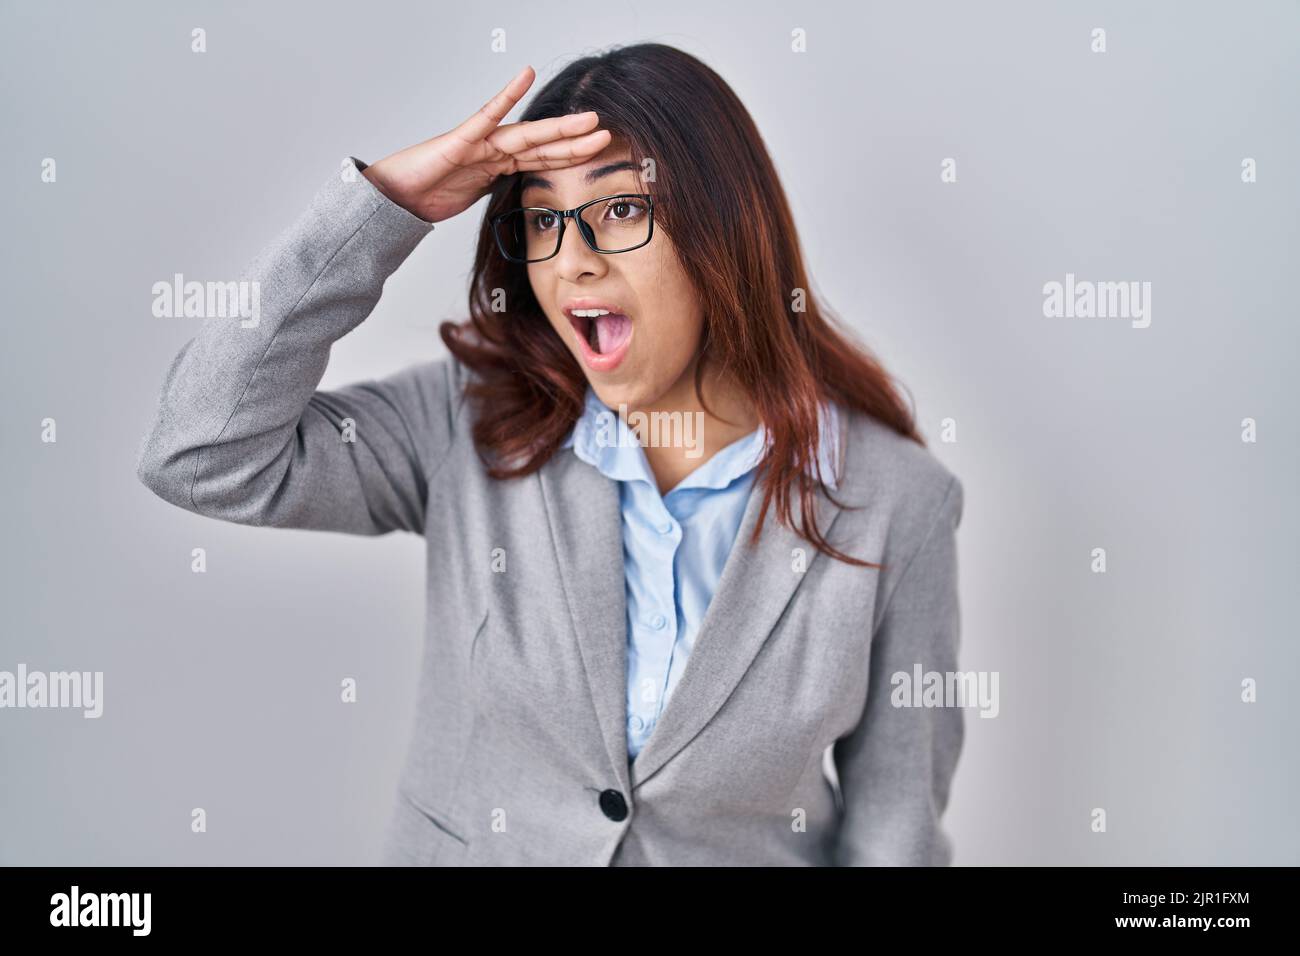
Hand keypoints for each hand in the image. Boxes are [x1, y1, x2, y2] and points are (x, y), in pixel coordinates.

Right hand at [361, 65, 610, 223]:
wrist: (395, 199)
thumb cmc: (427, 194)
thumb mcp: (474, 197)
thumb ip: (496, 189)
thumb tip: (519, 195)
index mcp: (499, 167)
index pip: (543, 161)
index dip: (572, 157)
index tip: (600, 155)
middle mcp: (494, 151)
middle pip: (543, 146)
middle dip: (576, 142)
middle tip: (607, 135)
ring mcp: (479, 143)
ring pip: (527, 134)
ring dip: (558, 128)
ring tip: (587, 120)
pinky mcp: (460, 140)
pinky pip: (487, 115)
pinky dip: (506, 95)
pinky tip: (525, 74)